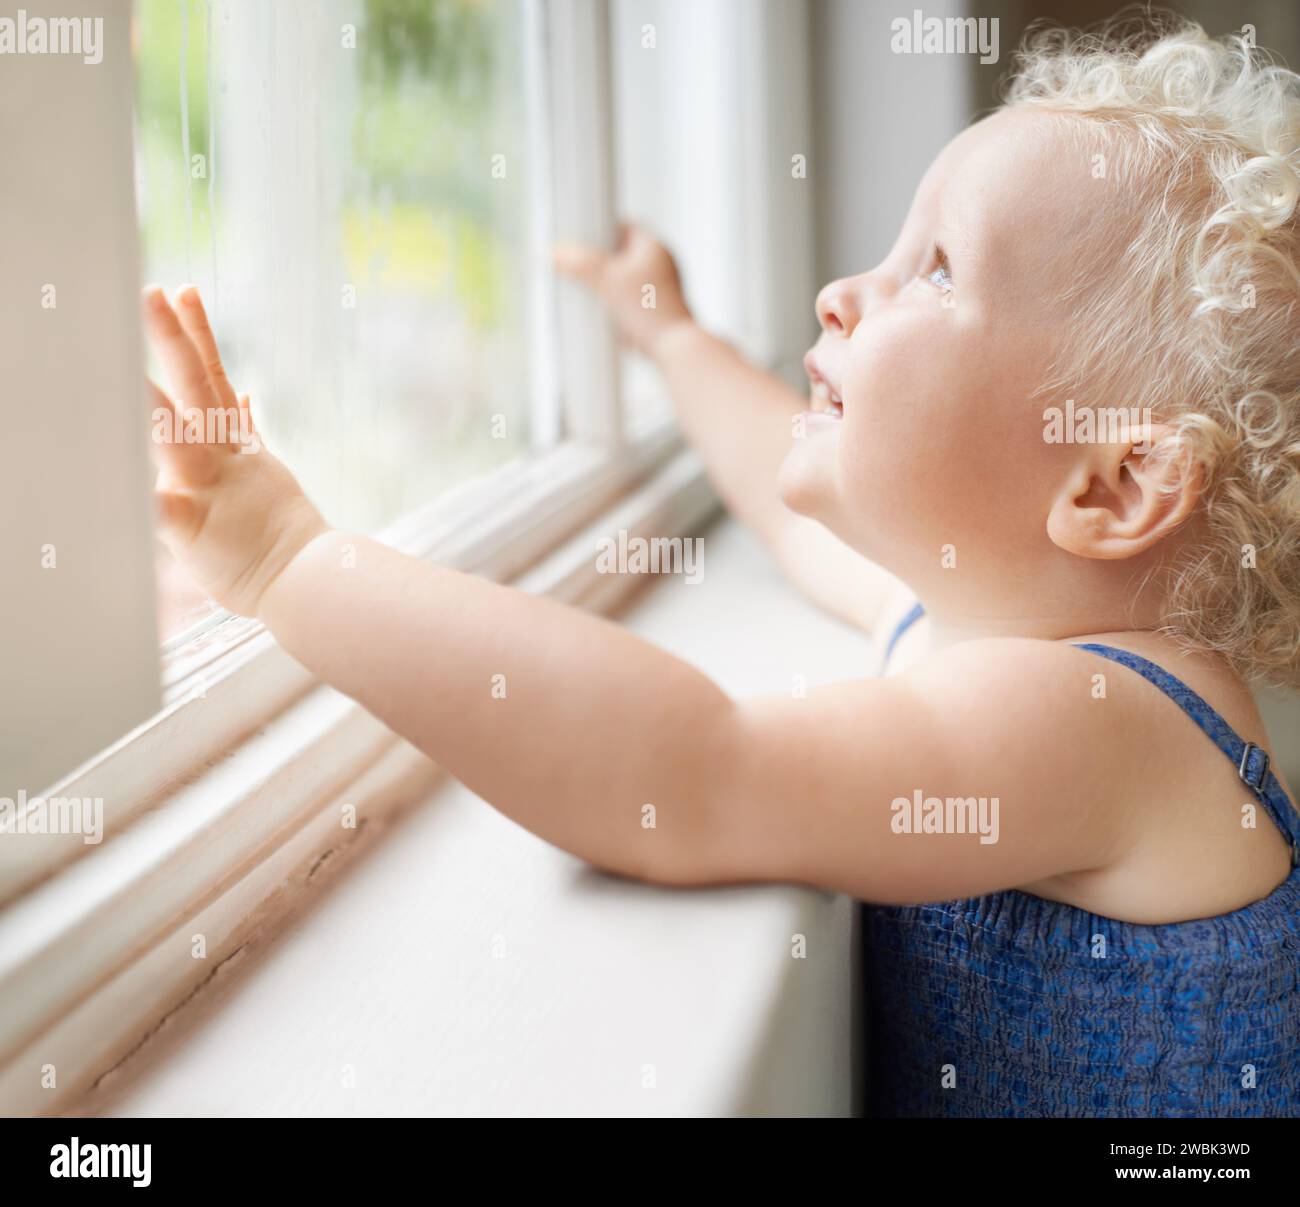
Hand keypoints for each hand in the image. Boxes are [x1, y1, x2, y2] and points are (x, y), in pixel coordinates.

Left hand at [142, 285, 328, 619]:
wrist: (305, 582)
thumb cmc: (271, 542)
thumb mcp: (256, 479)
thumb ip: (243, 433)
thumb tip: (237, 391)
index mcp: (228, 450)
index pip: (206, 383)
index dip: (195, 338)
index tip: (180, 295)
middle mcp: (217, 462)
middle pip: (193, 390)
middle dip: (175, 340)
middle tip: (157, 292)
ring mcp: (210, 492)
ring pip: (177, 433)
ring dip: (154, 398)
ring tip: (144, 361)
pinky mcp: (196, 530)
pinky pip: (167, 513)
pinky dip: (156, 498)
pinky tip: (143, 479)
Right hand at [551, 222, 693, 359]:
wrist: (673, 348)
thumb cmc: (646, 309)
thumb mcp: (605, 279)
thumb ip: (577, 263)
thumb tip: (550, 251)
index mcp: (654, 247)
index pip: (624, 227)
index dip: (600, 229)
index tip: (579, 237)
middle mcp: (662, 265)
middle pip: (623, 254)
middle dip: (599, 260)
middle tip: (575, 265)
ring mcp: (663, 291)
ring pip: (627, 280)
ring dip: (606, 285)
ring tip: (583, 290)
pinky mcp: (658, 314)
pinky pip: (631, 302)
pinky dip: (616, 304)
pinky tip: (599, 314)